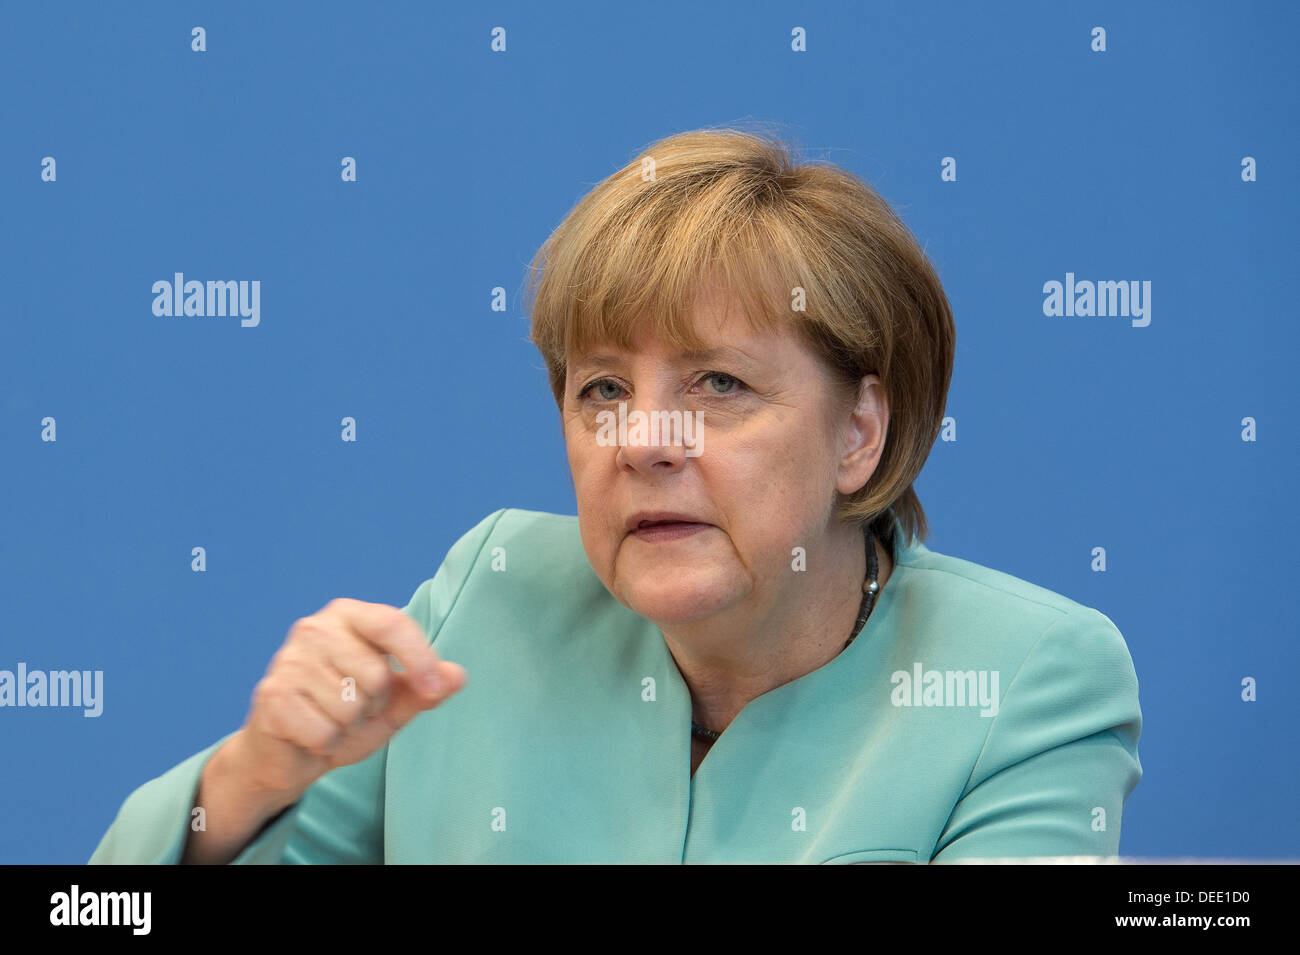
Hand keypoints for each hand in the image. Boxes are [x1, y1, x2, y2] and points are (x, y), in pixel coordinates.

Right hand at [230, 597, 464, 801]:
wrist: (289, 753)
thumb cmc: (344, 716)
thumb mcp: (394, 703)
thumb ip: (426, 687)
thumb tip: (457, 676)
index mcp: (348, 616)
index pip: (392, 624)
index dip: (419, 658)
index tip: (433, 689)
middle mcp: (314, 628)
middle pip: (375, 674)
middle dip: (374, 704)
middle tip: (353, 709)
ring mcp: (288, 660)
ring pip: (349, 706)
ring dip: (348, 726)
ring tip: (330, 719)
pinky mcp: (272, 696)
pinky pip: (324, 731)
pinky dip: (325, 743)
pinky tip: (310, 734)